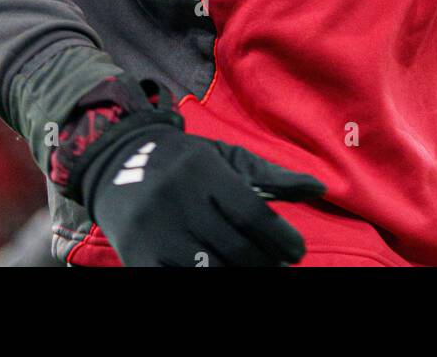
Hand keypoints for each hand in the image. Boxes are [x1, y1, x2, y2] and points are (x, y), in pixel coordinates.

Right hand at [82, 120, 326, 266]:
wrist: (117, 161)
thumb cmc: (185, 161)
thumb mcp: (226, 156)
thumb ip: (271, 174)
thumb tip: (318, 187)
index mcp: (204, 170)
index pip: (251, 213)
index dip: (279, 238)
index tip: (296, 252)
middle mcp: (179, 199)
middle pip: (234, 247)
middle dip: (263, 263)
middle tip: (277, 267)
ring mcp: (155, 229)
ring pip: (207, 268)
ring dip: (237, 275)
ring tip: (252, 271)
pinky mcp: (136, 254)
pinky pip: (174, 278)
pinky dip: (199, 280)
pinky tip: (217, 275)